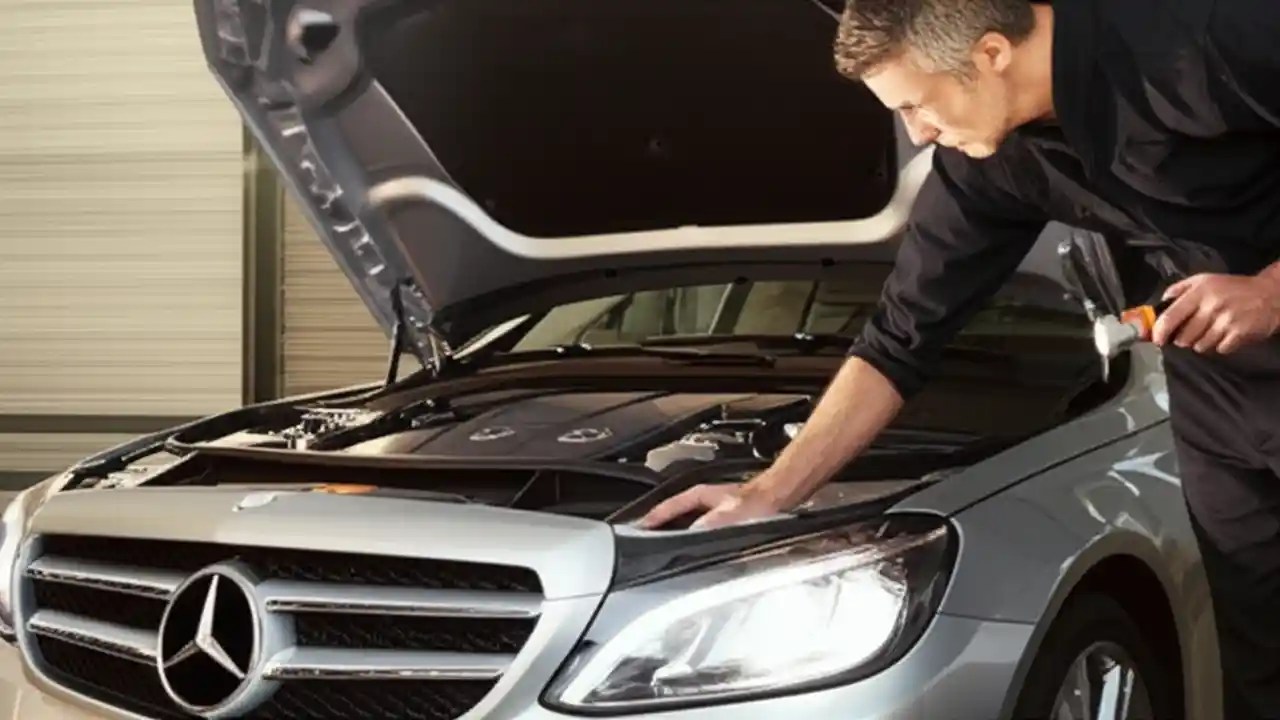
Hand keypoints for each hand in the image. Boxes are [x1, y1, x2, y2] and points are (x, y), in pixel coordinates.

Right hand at [636, 482, 784, 530]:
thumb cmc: (757, 503)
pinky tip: (696, 547)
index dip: (651, 519)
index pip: (667, 506)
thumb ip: (702, 527)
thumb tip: (686, 538)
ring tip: (666, 544)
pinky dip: (694, 537)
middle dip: (661, 526)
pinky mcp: (725, 518)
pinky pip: (701, 528)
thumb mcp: (723, 518)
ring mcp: (715, 508)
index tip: (638, 528)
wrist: (779, 498)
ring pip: (688, 521)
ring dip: (677, 532)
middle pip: (675, 514)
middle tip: (647, 538)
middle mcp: (705, 500)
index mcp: (699, 495)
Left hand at [1150, 273, 1279, 353]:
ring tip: (1211, 331)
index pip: (1170, 318)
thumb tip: (1160, 303)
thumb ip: (1179, 290)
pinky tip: (1226, 334)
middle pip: (1183, 337)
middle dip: (1183, 339)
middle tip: (1191, 333)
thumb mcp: (1204, 280)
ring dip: (1202, 343)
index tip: (1157, 340)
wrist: (1270, 294)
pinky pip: (1218, 350)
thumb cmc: (1232, 288)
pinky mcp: (1239, 334)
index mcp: (1199, 292)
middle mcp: (1211, 306)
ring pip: (1200, 346)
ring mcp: (1226, 321)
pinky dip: (1220, 346)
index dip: (1159, 333)